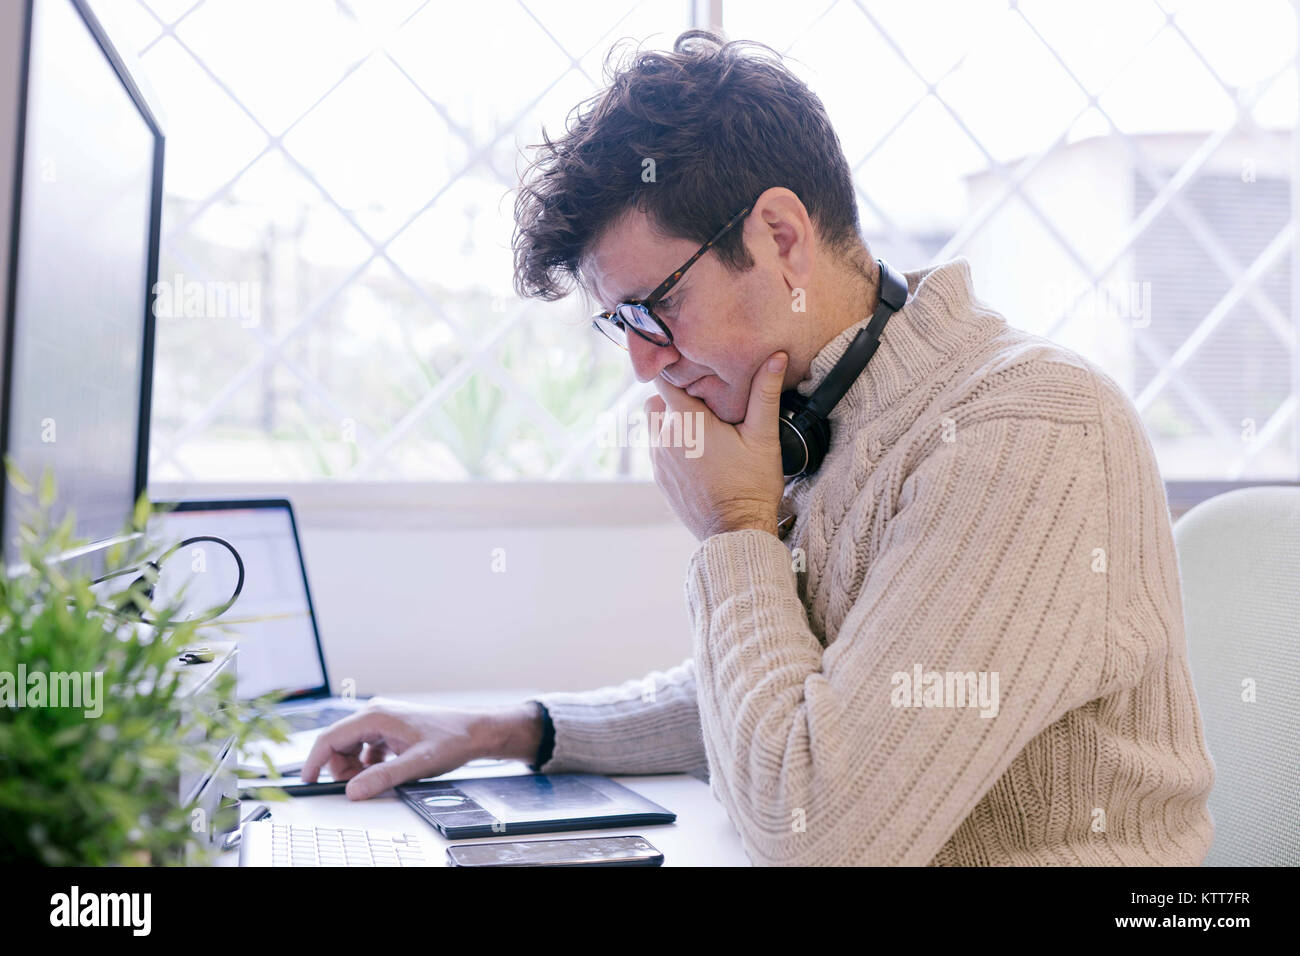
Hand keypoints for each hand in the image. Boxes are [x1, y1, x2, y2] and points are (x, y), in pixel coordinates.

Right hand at [300, 699, 541, 799]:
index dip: (314, 761)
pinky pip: (366, 747)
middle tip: (355, 788)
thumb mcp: (416, 763)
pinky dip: (367, 763)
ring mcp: (383, 720)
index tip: (307, 781)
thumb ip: (383, 777)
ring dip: (354, 767)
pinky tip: (383, 771)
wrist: (475, 731)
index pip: (330, 738)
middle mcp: (375, 713)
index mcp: (376, 716)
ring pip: (352, 746)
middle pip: (339, 743)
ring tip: (374, 780)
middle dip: (340, 768)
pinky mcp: (390, 729)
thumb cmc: (451, 740)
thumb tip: (352, 791)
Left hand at [647, 351, 787, 540]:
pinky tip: (698, 451)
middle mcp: (664, 438)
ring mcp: (658, 460)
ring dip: (672, 421)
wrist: (736, 532)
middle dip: (676, 397)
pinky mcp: (659, 478)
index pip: (664, 379)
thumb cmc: (752, 485)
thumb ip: (764, 393)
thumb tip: (775, 356)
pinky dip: (671, 443)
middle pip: (657, 400)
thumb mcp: (763, 437)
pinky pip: (658, 448)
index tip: (694, 369)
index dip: (676, 369)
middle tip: (706, 402)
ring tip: (703, 427)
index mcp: (686, 421)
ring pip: (655, 425)